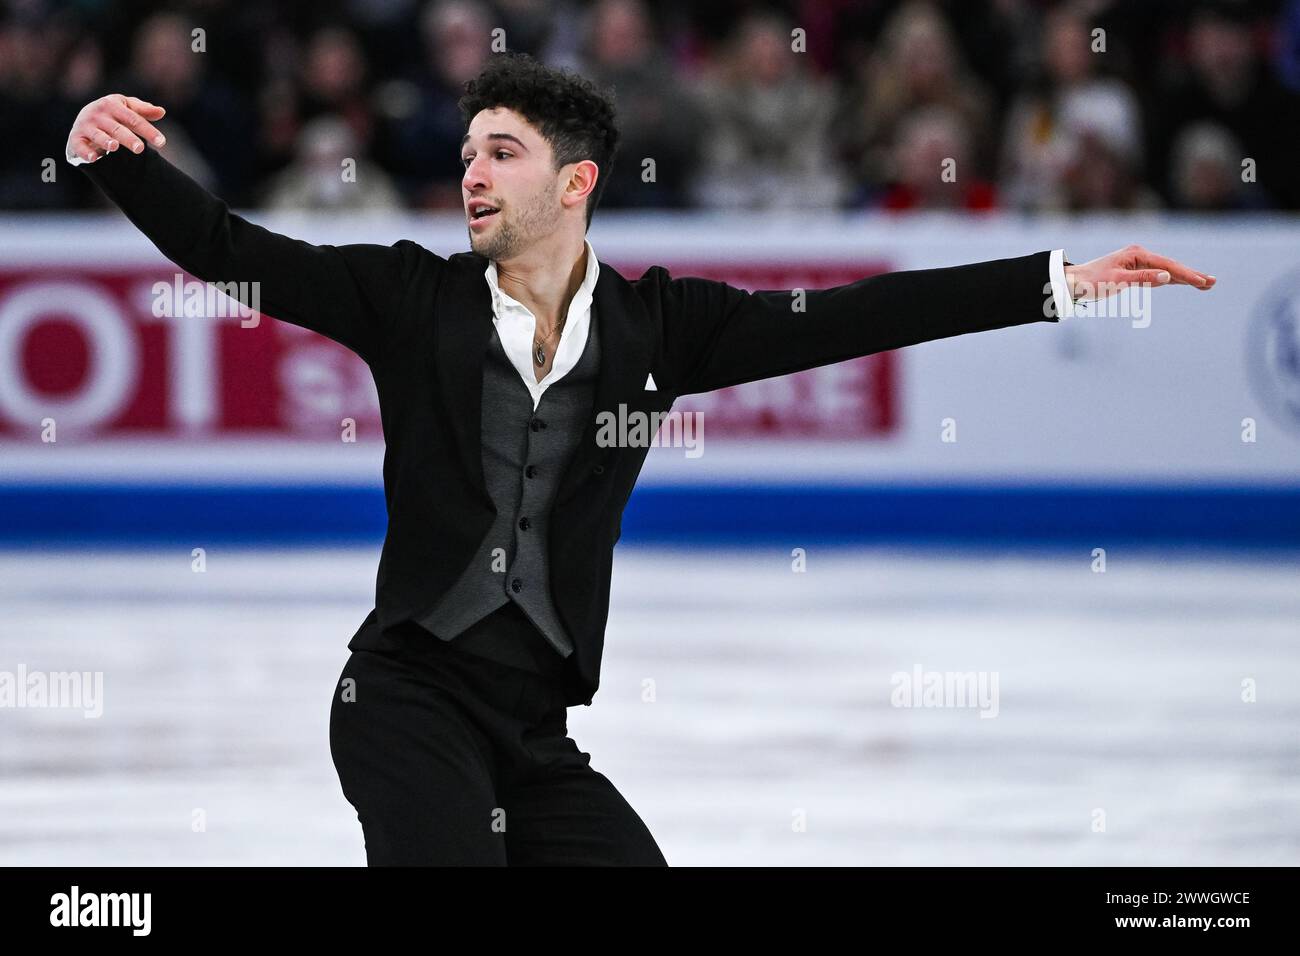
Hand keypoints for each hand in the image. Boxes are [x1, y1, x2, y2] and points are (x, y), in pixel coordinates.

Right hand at [66, 94, 166, 163]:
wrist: (84, 119)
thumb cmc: (113, 115)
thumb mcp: (127, 109)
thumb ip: (143, 111)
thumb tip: (162, 111)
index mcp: (112, 104)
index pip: (133, 119)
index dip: (148, 131)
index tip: (161, 142)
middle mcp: (98, 114)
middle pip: (117, 128)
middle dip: (128, 138)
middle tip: (140, 148)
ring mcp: (86, 125)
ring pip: (98, 135)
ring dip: (105, 141)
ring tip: (115, 146)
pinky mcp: (76, 138)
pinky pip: (80, 146)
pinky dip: (85, 152)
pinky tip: (93, 158)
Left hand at [1064, 244, 1215, 301]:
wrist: (1073, 283)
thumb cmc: (1092, 282)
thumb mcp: (1117, 281)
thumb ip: (1142, 279)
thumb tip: (1167, 277)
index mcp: (1137, 254)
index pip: (1167, 266)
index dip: (1186, 275)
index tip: (1201, 282)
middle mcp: (1140, 256)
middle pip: (1171, 267)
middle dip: (1191, 275)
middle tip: (1212, 282)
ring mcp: (1139, 264)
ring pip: (1167, 272)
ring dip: (1185, 278)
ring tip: (1206, 284)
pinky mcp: (1135, 273)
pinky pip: (1158, 277)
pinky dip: (1172, 280)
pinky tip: (1186, 283)